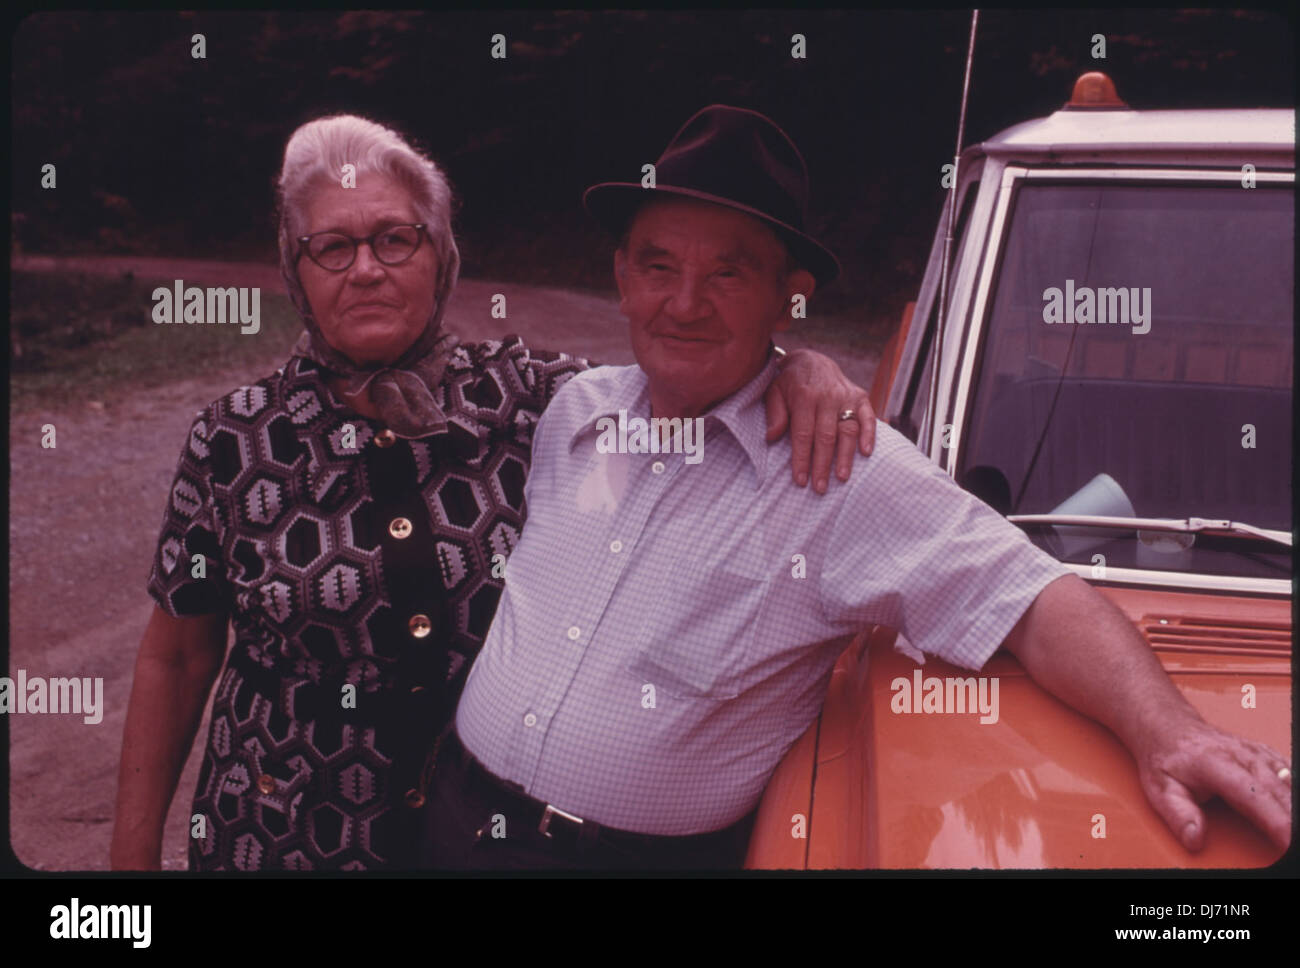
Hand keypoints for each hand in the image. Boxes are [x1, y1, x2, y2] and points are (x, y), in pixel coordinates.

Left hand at [763, 347, 874, 492]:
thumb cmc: (789, 383)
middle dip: (822, 464)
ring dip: (845, 456)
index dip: (802, 459)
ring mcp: (846, 397)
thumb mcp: (774, 392)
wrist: (812, 360)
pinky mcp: (860, 396)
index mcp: (804, 396)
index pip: (803, 434)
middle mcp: (827, 396)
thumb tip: (772, 437)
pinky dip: (869, 434)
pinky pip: (868, 417)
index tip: (800, 480)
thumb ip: (774, 414)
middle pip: (825, 436)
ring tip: (841, 478)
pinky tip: (866, 452)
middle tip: (820, 487)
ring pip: (847, 430)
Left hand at [1134, 713, 1290, 852]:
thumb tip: (1195, 839)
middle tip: (1293, 845)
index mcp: (1213, 763)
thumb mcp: (1160, 789)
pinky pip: (1289, 774)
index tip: (1287, 842)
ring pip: (1288, 781)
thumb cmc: (1164, 759)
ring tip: (1296, 833)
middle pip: (1277, 790)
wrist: (1167, 727)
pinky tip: (1294, 808)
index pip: (1252, 794)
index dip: (1274, 820)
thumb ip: (1179, 815)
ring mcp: (1255, 753)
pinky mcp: (1265, 755)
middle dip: (1291, 819)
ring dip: (1294, 805)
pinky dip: (1294, 791)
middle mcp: (1240, 755)